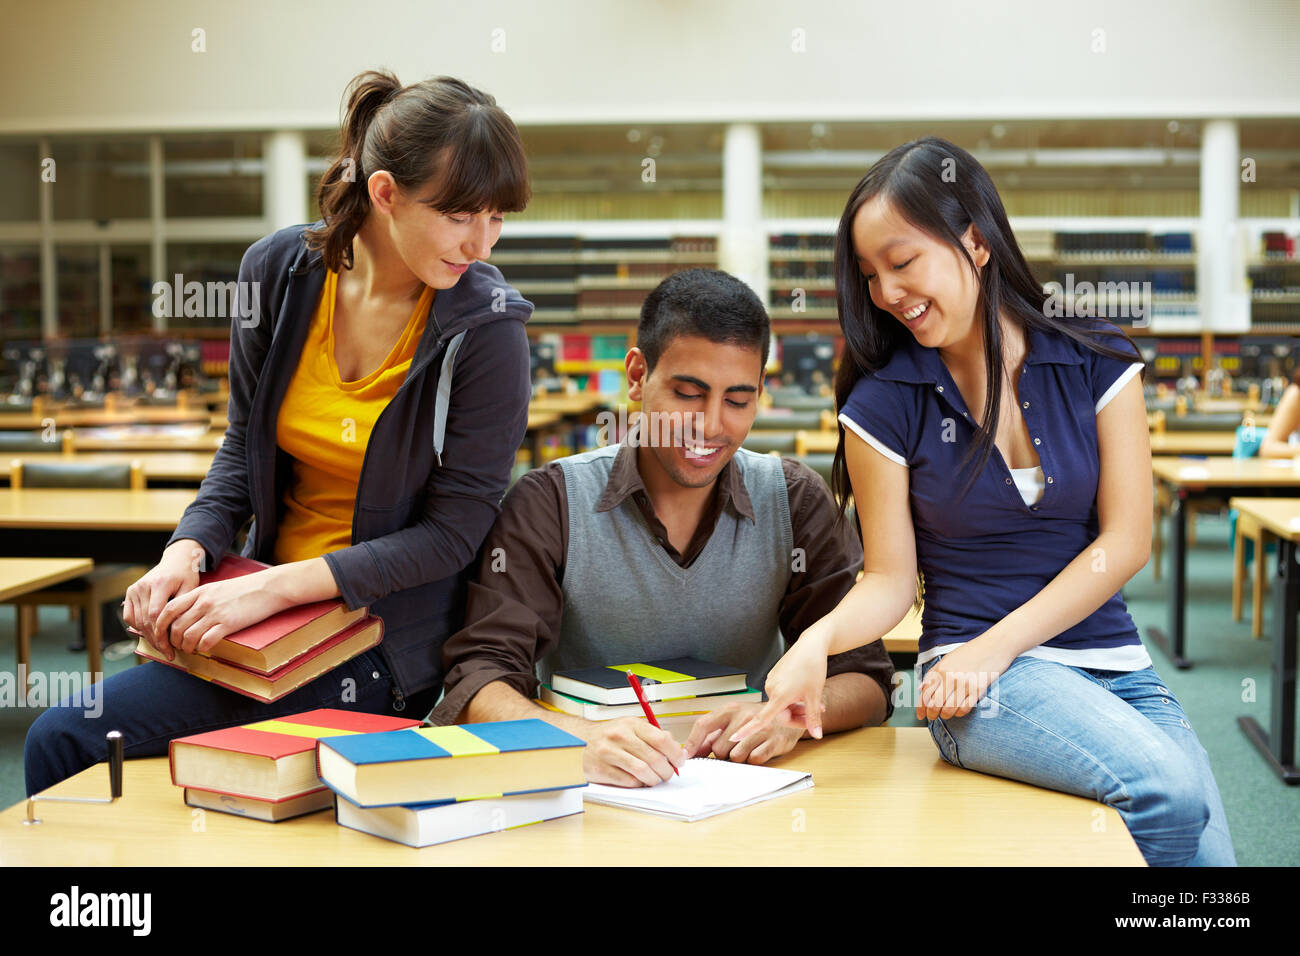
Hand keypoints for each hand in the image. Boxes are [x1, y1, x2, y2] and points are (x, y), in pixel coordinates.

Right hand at [123, 539, 205, 660]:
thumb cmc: (187, 575)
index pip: (156, 615)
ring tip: (161, 647)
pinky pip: (129, 616)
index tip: (172, 649)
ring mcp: (134, 589)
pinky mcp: (129, 592)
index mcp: (160, 584)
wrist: (176, 560)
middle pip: (145, 620)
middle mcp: (143, 586)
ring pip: (137, 621)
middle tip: (167, 653)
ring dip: (148, 636)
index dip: (162, 635)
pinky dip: (138, 627)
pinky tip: (150, 634)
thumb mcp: (191, 588)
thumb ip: (183, 608)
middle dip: (156, 640)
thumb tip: (180, 633)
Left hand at [154, 568, 293, 656]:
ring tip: (190, 650)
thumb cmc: (245, 589)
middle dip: (172, 641)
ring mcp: (216, 613)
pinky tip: (205, 648)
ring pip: (188, 636)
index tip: (162, 635)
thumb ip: (200, 599)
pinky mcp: (229, 623)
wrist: (269, 587)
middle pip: (175, 626)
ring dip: (186, 647)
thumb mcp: (217, 588)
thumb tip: (186, 615)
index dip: (160, 626)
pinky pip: (206, 641)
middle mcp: (204, 602)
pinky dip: (201, 648)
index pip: (168, 610)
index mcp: (199, 593)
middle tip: (177, 647)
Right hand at [580, 717, 688, 787]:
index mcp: (631, 724)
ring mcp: (609, 753)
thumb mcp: (630, 727)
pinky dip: (638, 784)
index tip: (680, 761)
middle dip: (666, 771)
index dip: (675, 753)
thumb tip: (675, 747)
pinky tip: (638, 780)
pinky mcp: (601, 769)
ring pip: (643, 772)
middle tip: (667, 774)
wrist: (579, 741)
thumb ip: (653, 735)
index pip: (661, 739)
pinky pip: (629, 781)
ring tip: (654, 779)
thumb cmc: (608, 736)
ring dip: (654, 779)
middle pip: (654, 758)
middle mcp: (620, 736)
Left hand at [685, 703, 803, 764]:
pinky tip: (758, 749)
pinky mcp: (773, 741)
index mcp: (730, 709)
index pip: (704, 724)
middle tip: (734, 747)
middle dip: (723, 753)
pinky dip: (754, 759)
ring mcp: (760, 729)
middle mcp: (744, 717)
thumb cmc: (756, 720)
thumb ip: (713, 733)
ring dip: (739, 757)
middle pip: (719, 748)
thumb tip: (693, 750)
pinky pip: (754, 759)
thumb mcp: (733, 719)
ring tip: (747, 747)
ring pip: (735, 756)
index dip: (693, 742)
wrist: (787, 717)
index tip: (687, 755)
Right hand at [729, 620, 833, 741]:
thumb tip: (817, 736)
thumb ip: (813, 718)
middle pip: (781, 714)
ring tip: (817, 702)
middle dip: (798, 716)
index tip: (734, 738)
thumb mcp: (815, 695)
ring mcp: (771, 682)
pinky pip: (781, 693)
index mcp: (779, 695)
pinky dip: (793, 697)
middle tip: (818, 712)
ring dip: (797, 707)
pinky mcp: (774, 676)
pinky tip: (806, 692)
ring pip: (782, 704)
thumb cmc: (812, 668)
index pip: (761, 719)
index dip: (747, 730)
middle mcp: (771, 689)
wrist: (811, 645)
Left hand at [917, 640, 1013, 720]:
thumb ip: (934, 674)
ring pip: (949, 709)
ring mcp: (965, 684)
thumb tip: (921, 689)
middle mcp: (951, 677)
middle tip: (933, 717)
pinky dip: (959, 713)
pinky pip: (964, 709)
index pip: (925, 693)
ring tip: (946, 714)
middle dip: (932, 714)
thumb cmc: (970, 653)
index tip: (920, 715)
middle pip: (935, 704)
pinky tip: (958, 710)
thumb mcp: (948, 660)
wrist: (994, 646)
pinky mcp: (978, 690)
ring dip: (946, 715)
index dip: (921, 707)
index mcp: (941, 669)